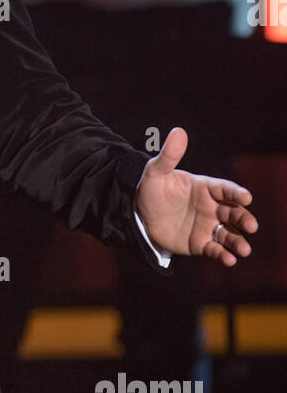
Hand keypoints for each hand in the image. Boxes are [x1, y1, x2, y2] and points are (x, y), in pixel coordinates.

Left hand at [134, 127, 257, 266]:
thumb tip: (178, 132)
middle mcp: (212, 207)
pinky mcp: (201, 243)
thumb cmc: (152, 190)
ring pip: (229, 234)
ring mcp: (208, 226)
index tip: (246, 197)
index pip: (225, 188)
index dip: (236, 192)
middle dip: (244, 219)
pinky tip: (229, 260)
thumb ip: (169, 156)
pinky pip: (215, 250)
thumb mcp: (156, 172)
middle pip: (233, 212)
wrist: (140, 216)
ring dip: (238, 241)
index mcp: (206, 187)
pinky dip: (223, 255)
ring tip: (244, 250)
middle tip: (251, 226)